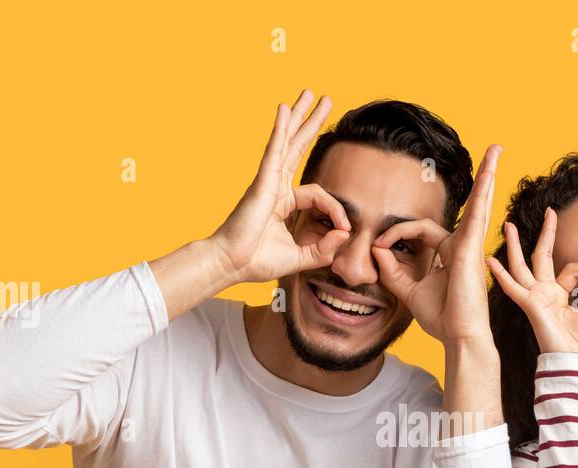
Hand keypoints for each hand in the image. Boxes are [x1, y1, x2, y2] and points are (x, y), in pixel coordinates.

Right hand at [209, 90, 351, 284]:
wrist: (232, 264)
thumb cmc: (258, 261)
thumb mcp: (301, 257)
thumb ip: (324, 249)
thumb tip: (344, 233)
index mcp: (285, 202)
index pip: (320, 195)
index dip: (336, 210)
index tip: (344, 229)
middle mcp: (277, 187)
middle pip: (298, 147)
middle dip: (311, 124)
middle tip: (323, 100)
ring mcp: (269, 181)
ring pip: (288, 142)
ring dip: (299, 117)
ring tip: (309, 94)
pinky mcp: (262, 182)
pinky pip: (274, 151)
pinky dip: (280, 130)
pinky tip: (285, 109)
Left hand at [370, 145, 501, 343]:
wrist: (458, 336)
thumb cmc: (441, 318)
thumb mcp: (408, 291)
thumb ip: (391, 270)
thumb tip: (375, 248)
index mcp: (449, 253)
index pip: (418, 230)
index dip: (395, 234)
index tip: (378, 247)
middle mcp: (462, 245)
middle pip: (466, 206)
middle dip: (477, 182)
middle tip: (490, 154)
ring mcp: (470, 245)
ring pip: (477, 203)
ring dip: (486, 175)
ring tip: (496, 149)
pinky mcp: (471, 248)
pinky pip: (477, 213)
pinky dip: (483, 191)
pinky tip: (491, 170)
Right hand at [486, 207, 577, 357]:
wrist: (572, 363)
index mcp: (558, 295)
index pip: (573, 269)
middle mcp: (544, 293)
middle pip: (540, 257)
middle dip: (545, 235)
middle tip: (550, 212)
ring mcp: (534, 298)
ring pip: (522, 266)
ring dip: (515, 245)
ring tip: (509, 225)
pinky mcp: (529, 305)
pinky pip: (512, 287)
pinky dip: (500, 275)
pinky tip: (489, 261)